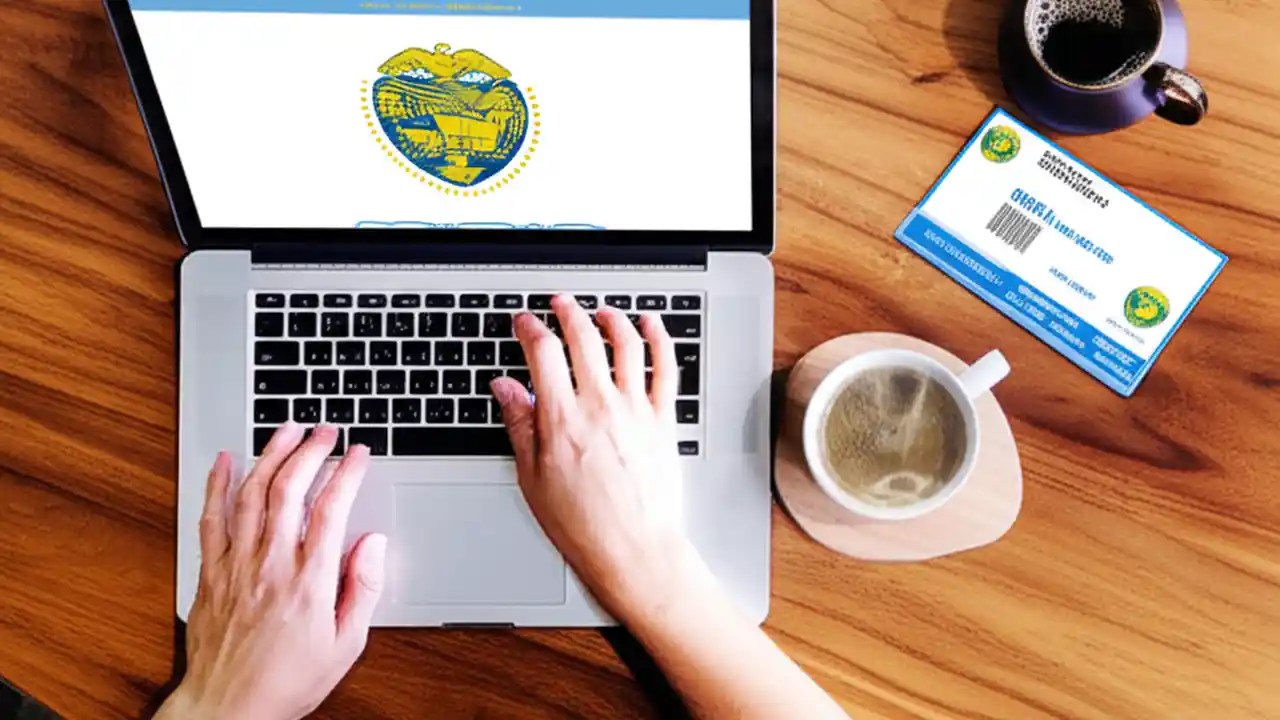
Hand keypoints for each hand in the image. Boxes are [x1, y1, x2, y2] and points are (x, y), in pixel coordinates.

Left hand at [157, 424, 386, 719]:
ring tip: (286, 431)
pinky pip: (211, 519)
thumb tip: (373, 544)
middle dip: (309, 451)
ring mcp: (237, 566)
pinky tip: (225, 462)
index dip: (346, 473)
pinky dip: (217, 486)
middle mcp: (271, 565)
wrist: (229, 709)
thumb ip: (363, 589)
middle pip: (288, 489)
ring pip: (251, 494)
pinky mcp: (212, 573)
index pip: (331, 508)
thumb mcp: (347, 644)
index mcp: (310, 581)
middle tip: (324, 431)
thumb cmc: (288, 682)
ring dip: (269, 456)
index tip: (357, 454)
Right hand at [490, 295, 694, 617]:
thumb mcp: (532, 478)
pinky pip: (665, 368)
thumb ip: (520, 424)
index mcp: (563, 419)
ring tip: (600, 311)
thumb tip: (506, 388)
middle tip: (559, 303)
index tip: (524, 322)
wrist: (634, 550)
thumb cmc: (583, 524)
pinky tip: (650, 325)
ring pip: (626, 344)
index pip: (542, 353)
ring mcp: (635, 410)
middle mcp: (600, 406)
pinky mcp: (663, 420)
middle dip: (567, 312)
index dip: (530, 329)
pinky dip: (659, 339)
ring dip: (611, 319)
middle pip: (583, 338)